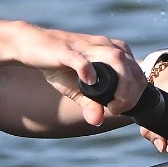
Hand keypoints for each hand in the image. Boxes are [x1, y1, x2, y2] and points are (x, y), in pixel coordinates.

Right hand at [21, 24, 143, 126]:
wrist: (30, 45)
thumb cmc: (57, 66)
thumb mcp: (76, 89)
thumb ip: (90, 104)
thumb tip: (98, 121)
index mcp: (113, 51)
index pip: (137, 73)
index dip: (134, 95)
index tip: (118, 108)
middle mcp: (104, 45)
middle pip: (131, 67)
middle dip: (130, 93)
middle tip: (115, 108)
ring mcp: (86, 46)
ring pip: (115, 59)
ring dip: (120, 84)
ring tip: (110, 103)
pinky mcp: (66, 49)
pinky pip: (82, 59)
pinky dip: (89, 70)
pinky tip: (89, 82)